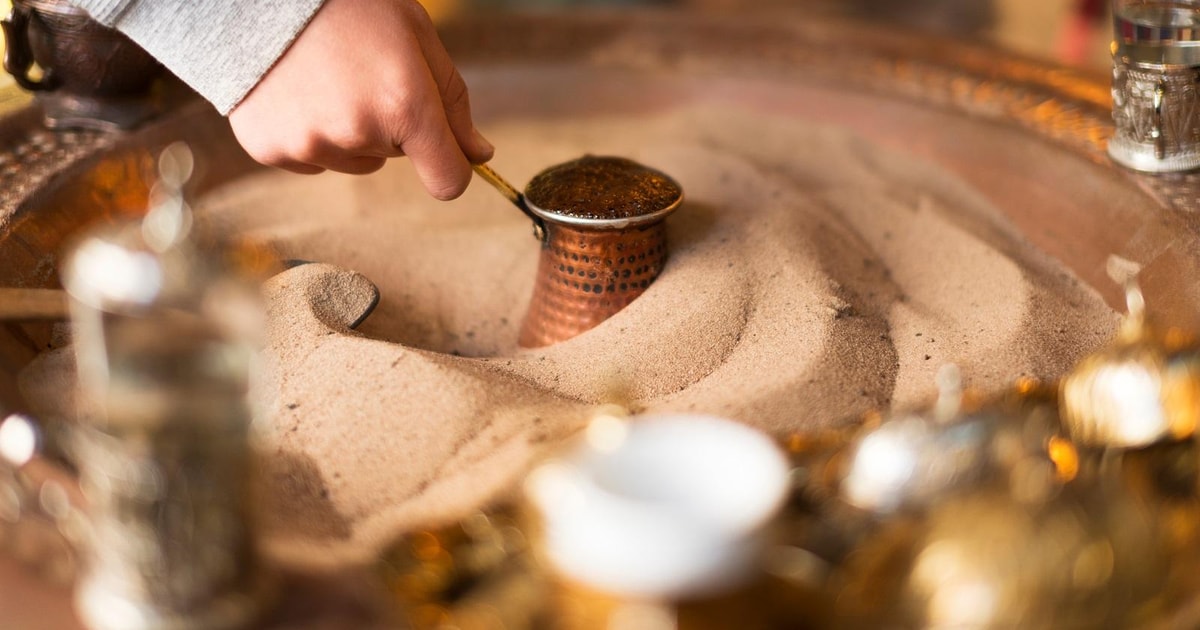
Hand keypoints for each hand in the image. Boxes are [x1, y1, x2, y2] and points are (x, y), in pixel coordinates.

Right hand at [227, 0, 492, 199]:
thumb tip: (478, 154)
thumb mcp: (416, 36)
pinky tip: (296, 90)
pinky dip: (308, 133)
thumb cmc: (349, 5)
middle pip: (395, 158)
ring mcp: (310, 144)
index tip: (447, 154)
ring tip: (325, 79)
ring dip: (348, 131)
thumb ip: (452, 101)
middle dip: (390, 125)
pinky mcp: (270, 149)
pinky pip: (310, 159)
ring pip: (352, 160)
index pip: (448, 179)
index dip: (453, 167)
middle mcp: (357, 133)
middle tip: (361, 74)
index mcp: (404, 104)